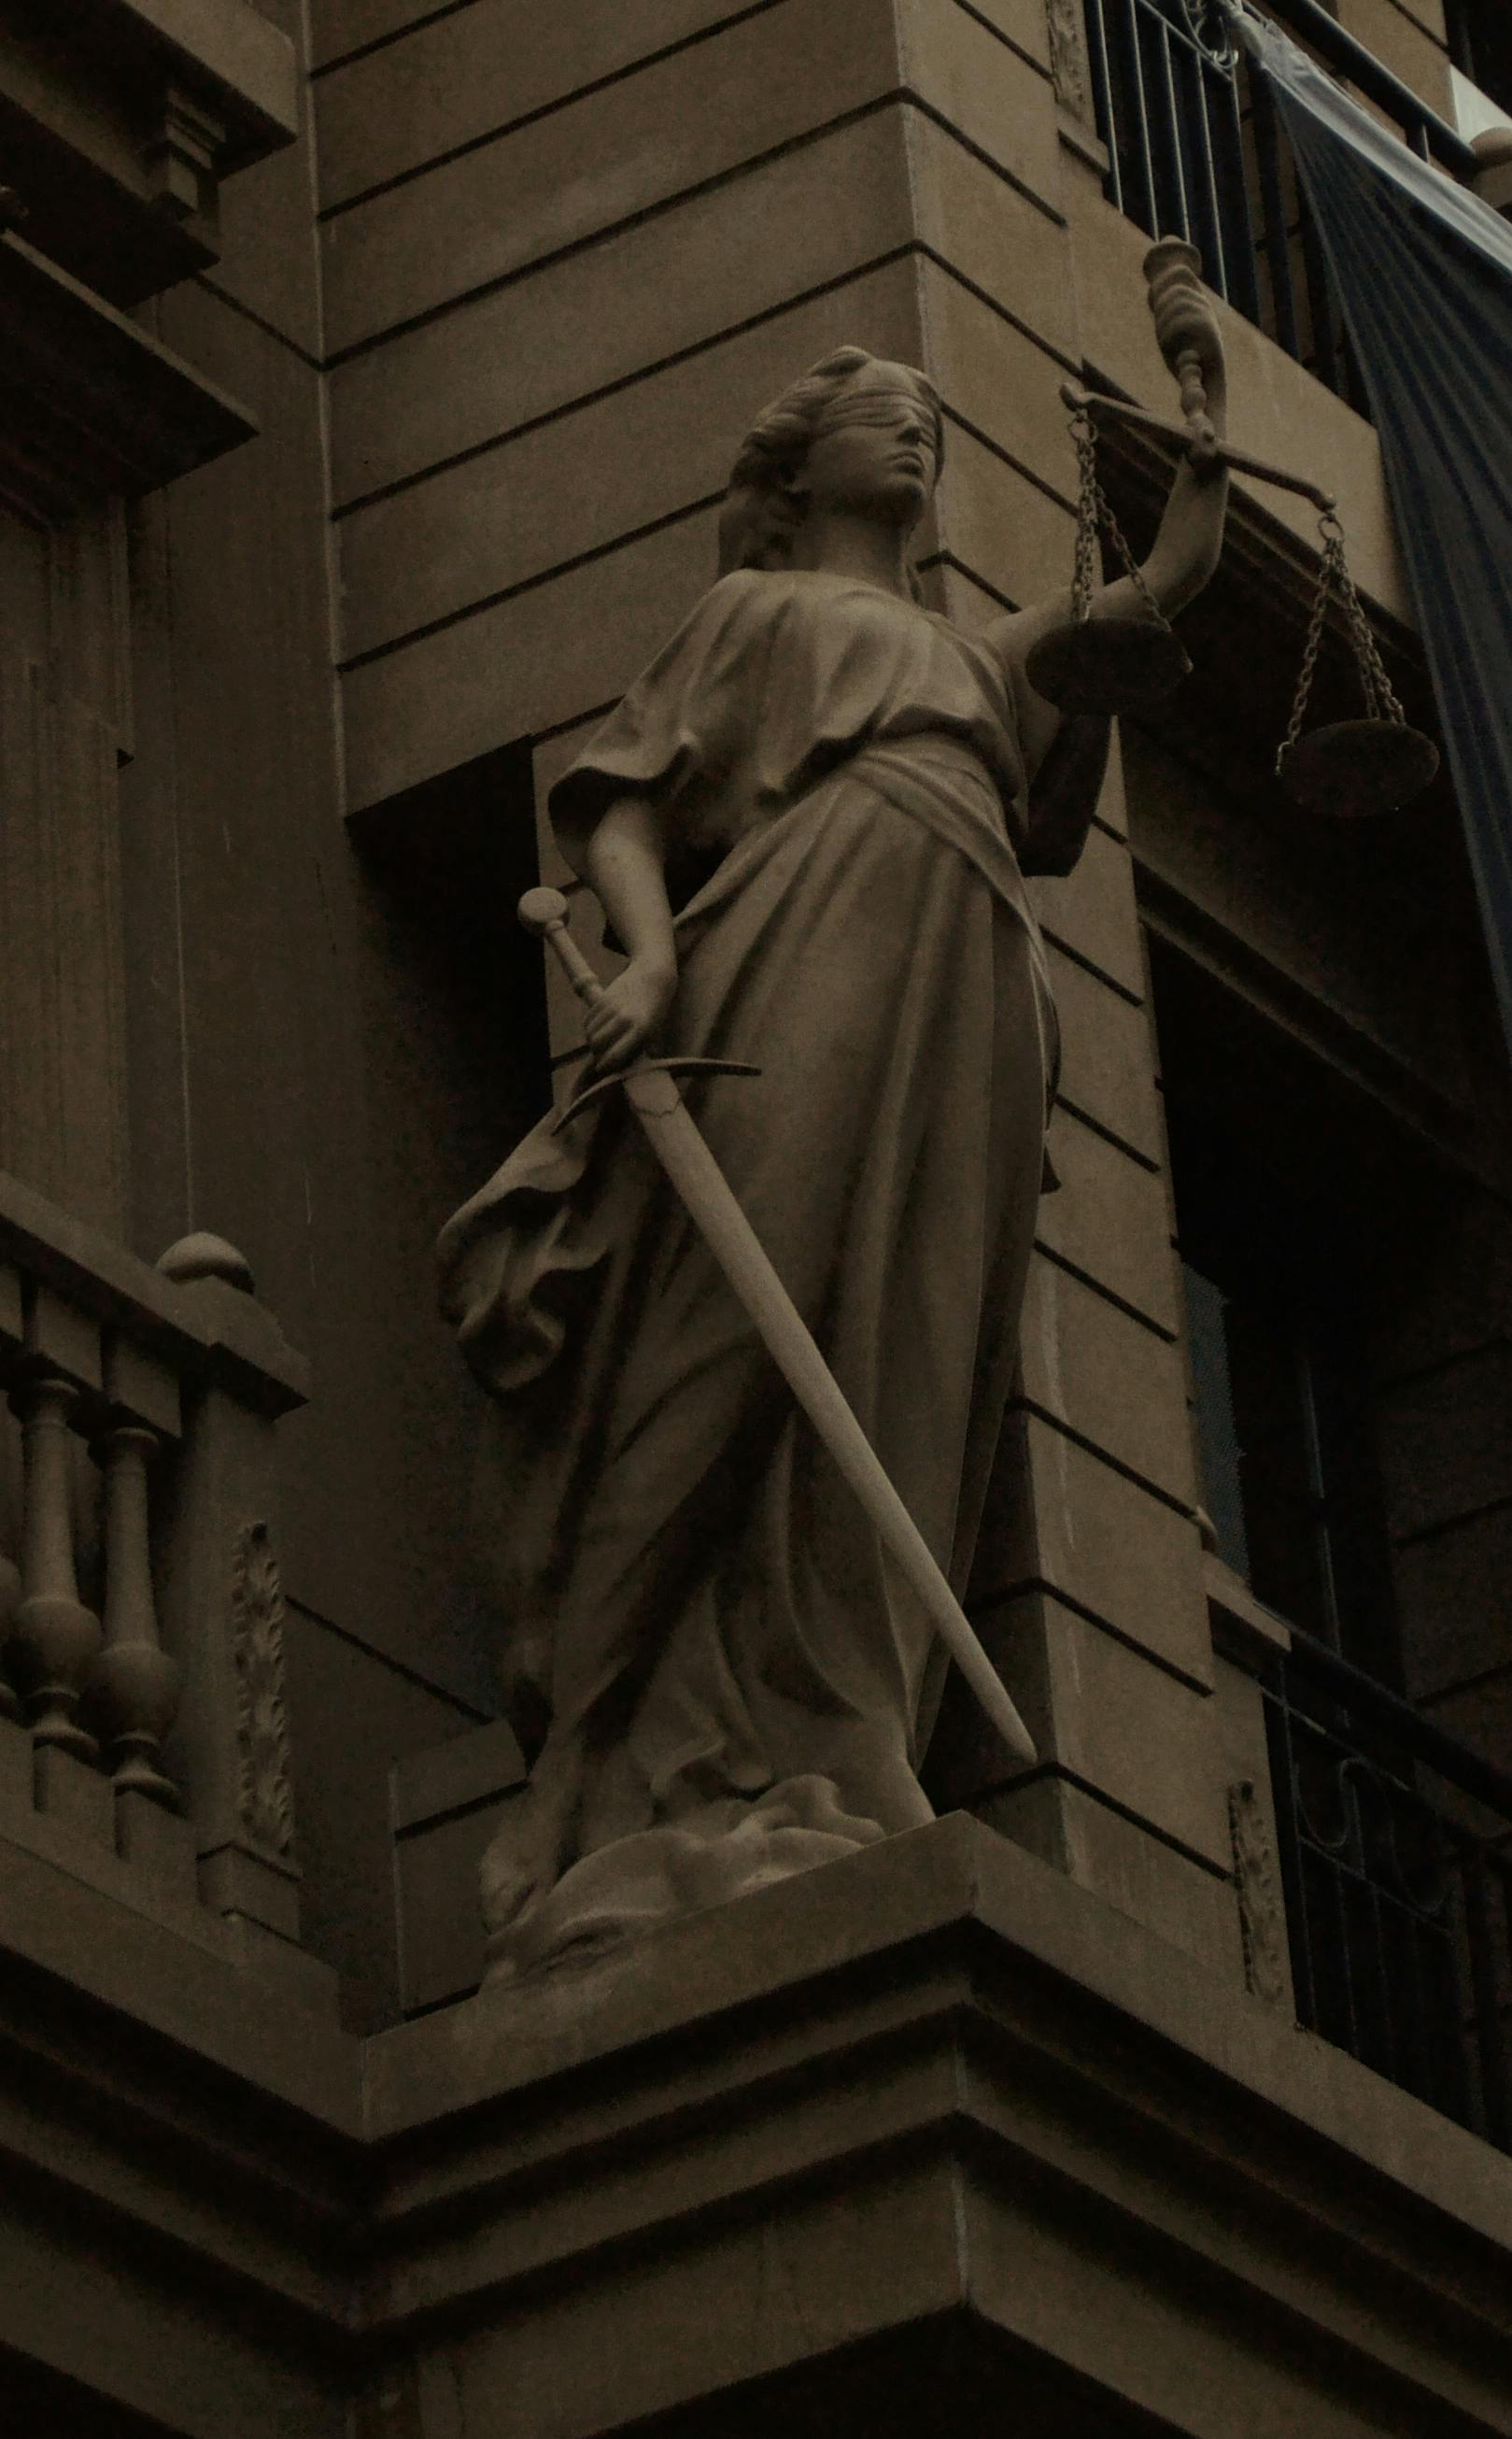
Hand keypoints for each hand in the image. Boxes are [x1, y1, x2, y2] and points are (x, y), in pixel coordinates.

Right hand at [582, 956, 676, 1072]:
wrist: (653, 976)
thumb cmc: (656, 1008)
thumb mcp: (654, 1031)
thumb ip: (642, 1048)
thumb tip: (630, 1069)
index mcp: (640, 1029)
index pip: (616, 1054)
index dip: (606, 1065)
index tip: (603, 1069)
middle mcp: (624, 1018)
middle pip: (597, 1043)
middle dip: (596, 1052)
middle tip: (601, 1054)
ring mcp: (612, 1007)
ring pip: (590, 1032)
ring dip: (592, 1040)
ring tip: (599, 1041)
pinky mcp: (603, 998)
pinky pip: (588, 1019)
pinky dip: (589, 1027)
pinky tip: (597, 1028)